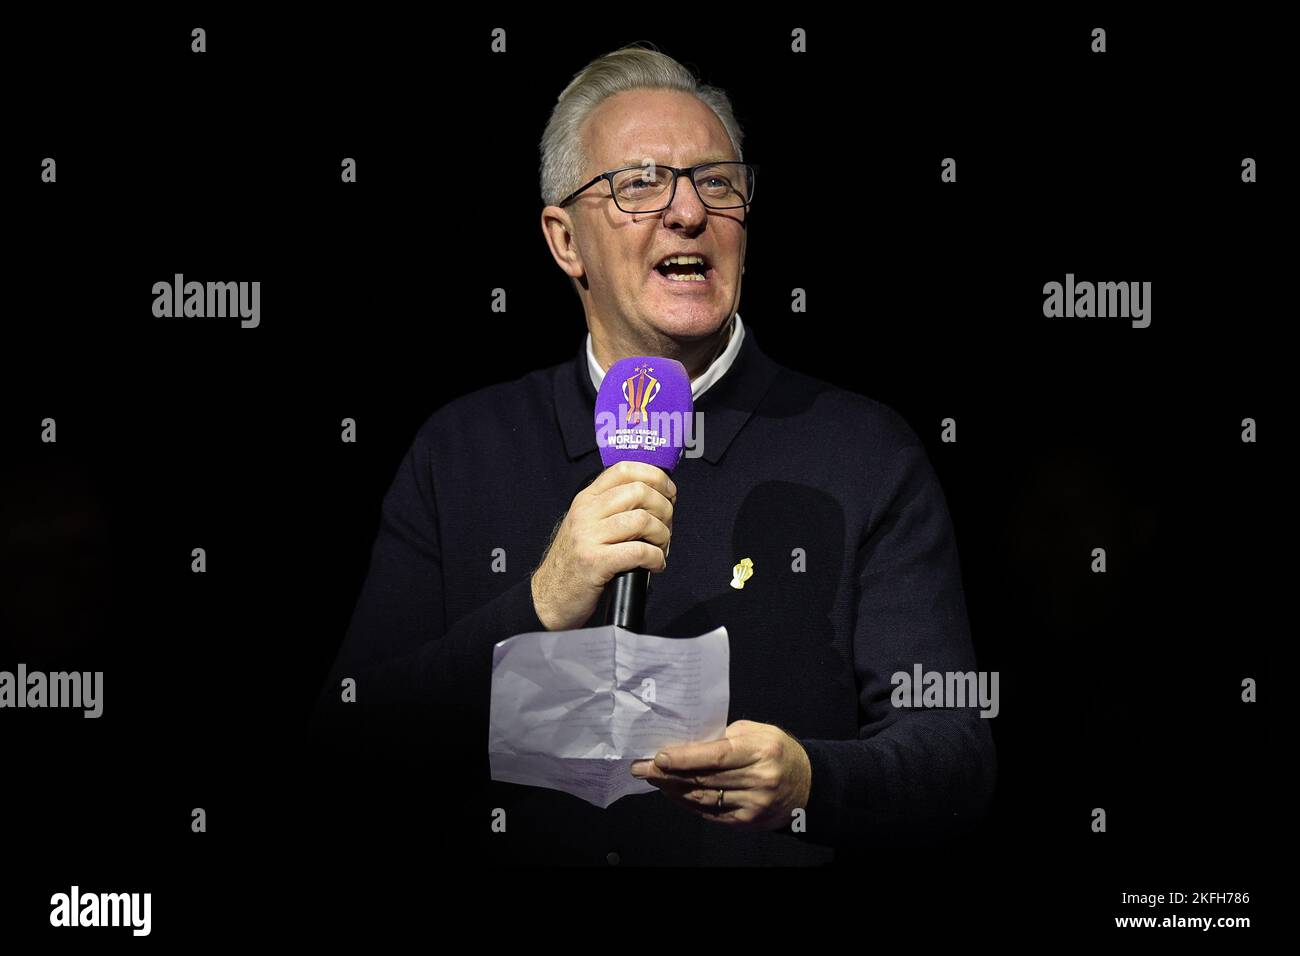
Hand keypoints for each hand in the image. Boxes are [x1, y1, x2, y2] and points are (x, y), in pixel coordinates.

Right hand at [530, 460, 676, 630]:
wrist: (548, 598)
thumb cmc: (574, 564)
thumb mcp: (587, 526)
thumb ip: (612, 509)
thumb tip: (656, 500)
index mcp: (586, 499)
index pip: (624, 469)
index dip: (655, 477)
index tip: (669, 493)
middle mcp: (585, 512)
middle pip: (639, 491)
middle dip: (664, 509)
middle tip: (665, 528)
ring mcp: (588, 537)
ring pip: (642, 520)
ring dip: (662, 535)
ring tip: (660, 549)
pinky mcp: (595, 562)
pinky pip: (639, 551)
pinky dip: (656, 558)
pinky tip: (655, 565)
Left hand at [630, 720, 811, 831]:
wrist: (806, 785)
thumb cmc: (776, 751)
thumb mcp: (757, 732)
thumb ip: (724, 737)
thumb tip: (685, 743)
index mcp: (761, 751)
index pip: (716, 756)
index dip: (684, 757)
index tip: (658, 756)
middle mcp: (759, 780)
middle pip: (704, 779)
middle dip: (667, 774)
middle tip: (641, 767)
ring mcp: (753, 805)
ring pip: (702, 798)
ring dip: (672, 789)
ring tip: (652, 779)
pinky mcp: (746, 822)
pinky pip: (709, 813)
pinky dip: (687, 802)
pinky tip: (673, 792)